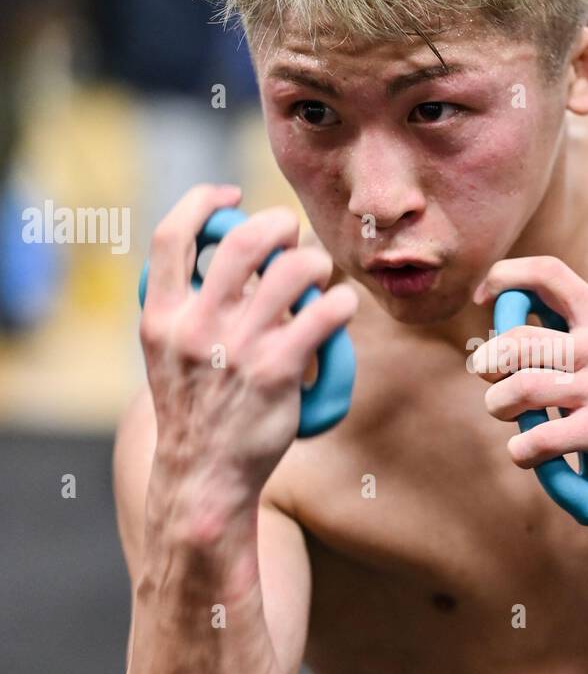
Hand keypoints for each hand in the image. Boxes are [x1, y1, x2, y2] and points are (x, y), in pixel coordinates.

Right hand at [140, 185, 357, 496]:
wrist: (205, 477)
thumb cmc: (197, 410)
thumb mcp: (168, 355)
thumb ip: (188, 308)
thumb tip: (230, 259)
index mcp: (161, 316)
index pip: (170, 236)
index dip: (202, 202)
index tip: (230, 196)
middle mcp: (195, 326)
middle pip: (243, 241)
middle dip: (277, 225)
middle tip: (292, 234)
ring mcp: (237, 348)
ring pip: (292, 270)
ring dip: (316, 263)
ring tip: (320, 276)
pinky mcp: (277, 372)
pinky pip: (324, 314)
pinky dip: (340, 302)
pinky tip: (341, 307)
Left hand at [471, 256, 587, 496]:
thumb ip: (571, 335)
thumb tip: (503, 333)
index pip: (546, 273)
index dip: (503, 277)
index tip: (483, 299)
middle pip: (515, 341)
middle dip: (488, 364)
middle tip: (491, 379)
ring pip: (518, 390)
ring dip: (499, 407)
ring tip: (510, 417)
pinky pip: (537, 439)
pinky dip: (522, 451)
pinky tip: (530, 454)